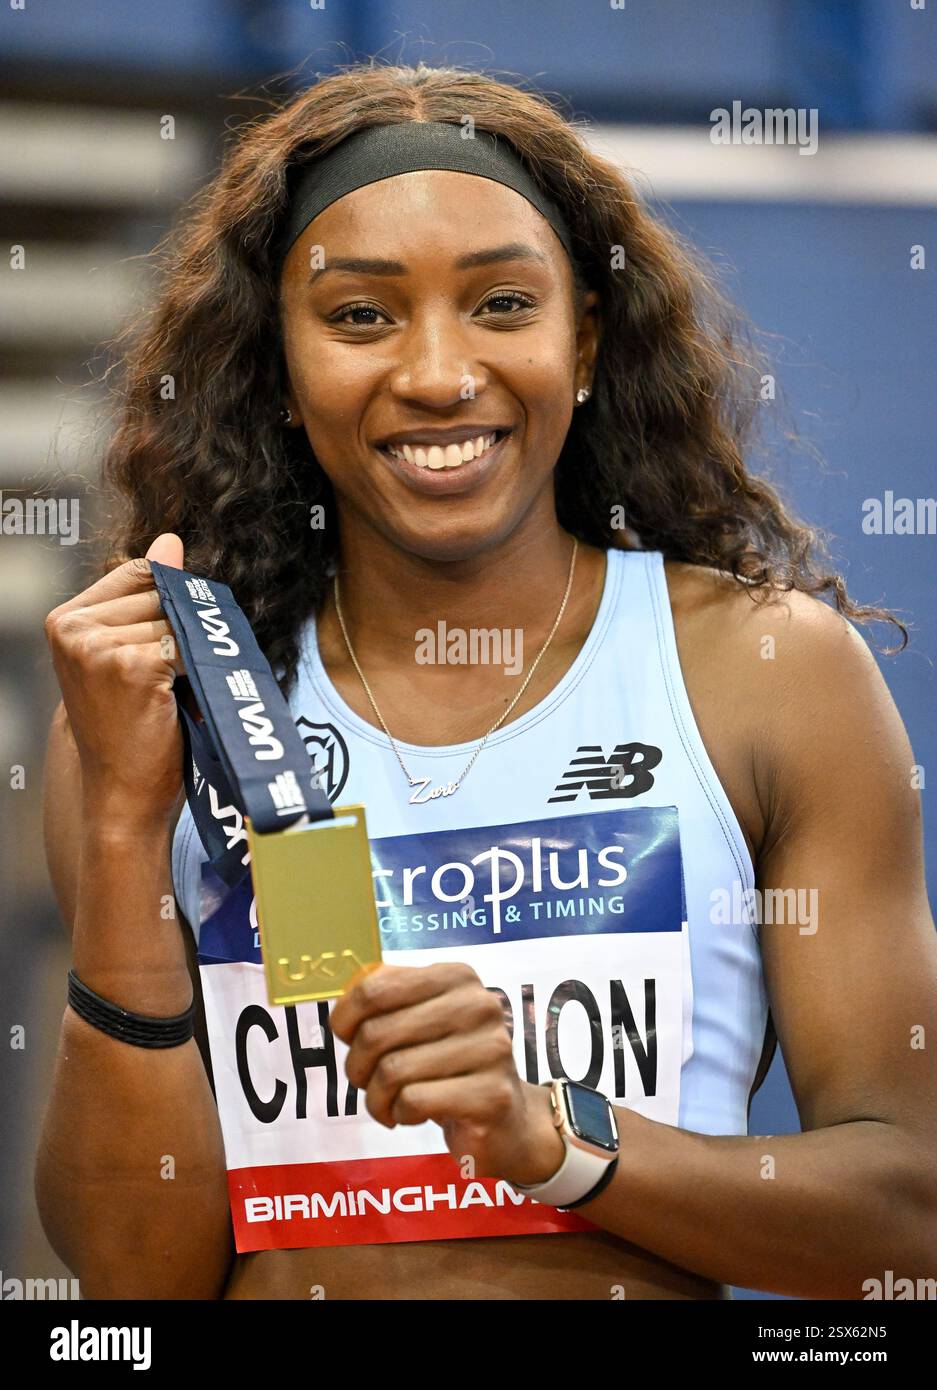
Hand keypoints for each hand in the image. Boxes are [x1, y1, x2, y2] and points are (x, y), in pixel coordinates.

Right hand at [44, 532, 187, 829]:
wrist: (124, 795)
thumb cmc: (132, 729)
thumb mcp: (133, 654)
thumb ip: (150, 595)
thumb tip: (171, 537)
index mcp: (66, 619)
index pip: (140, 573)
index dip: (169, 605)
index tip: (166, 648)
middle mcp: (73, 627)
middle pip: (162, 594)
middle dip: (180, 634)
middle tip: (165, 684)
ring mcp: (98, 646)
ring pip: (178, 620)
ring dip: (189, 655)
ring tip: (167, 696)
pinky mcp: (132, 665)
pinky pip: (188, 645)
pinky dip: (195, 672)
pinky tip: (174, 702)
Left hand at [330, 962, 565, 1186]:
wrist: (505, 1119)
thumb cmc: (450, 1065)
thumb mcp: (420, 1019)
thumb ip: (386, 999)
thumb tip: (344, 1006)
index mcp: (457, 976)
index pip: (375, 988)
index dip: (345, 1019)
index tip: (347, 1039)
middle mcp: (479, 1005)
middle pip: (377, 1033)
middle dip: (358, 1067)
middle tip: (367, 1082)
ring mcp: (490, 1049)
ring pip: (392, 1070)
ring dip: (377, 1098)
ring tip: (388, 1104)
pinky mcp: (491, 1095)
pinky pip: (414, 1100)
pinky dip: (400, 1114)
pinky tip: (412, 1115)